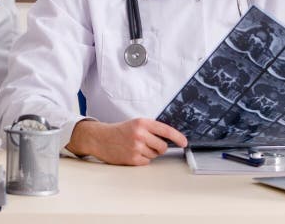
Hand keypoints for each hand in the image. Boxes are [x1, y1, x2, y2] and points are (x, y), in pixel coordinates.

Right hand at [67, 118, 187, 165]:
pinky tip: (133, 153)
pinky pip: (146, 162)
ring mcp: (136, 147)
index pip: (166, 130)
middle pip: (162, 146)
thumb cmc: (120, 131)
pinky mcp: (132, 159)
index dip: (177, 137)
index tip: (184, 142)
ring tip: (136, 147)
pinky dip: (142, 159)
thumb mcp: (136, 124)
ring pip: (154, 155)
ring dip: (149, 153)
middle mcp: (140, 134)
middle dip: (159, 147)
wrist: (100, 138)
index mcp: (142, 122)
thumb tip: (169, 139)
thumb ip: (151, 129)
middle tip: (149, 144)